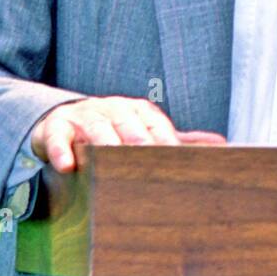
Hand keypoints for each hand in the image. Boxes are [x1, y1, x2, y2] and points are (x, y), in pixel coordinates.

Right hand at [30, 97, 227, 172]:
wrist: (62, 120)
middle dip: (138, 139)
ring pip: (96, 128)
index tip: (175, 158)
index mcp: (138, 112)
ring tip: (111, 158)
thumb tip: (220, 144)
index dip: (164, 141)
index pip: (155, 125)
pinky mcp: (55, 127)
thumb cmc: (112, 131)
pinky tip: (67, 165)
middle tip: (148, 157)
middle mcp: (113, 110)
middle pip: (128, 124)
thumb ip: (177, 140)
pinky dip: (61, 150)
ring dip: (104, 142)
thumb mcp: (144, 132)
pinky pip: (57, 138)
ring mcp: (84, 116)